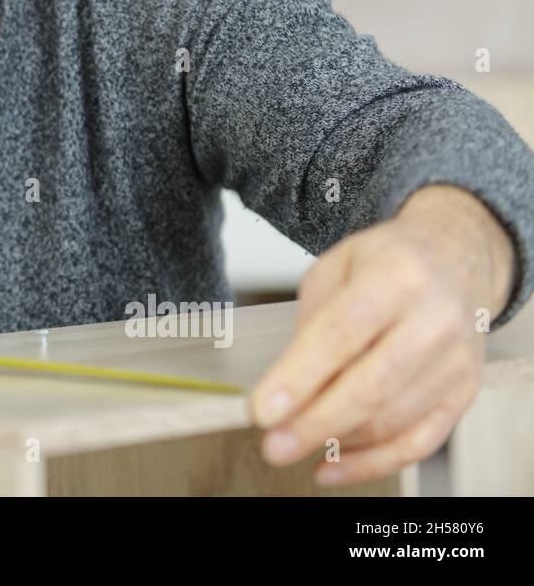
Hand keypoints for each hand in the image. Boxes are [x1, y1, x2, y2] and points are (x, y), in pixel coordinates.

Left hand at [250, 185, 514, 486]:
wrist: (455, 260)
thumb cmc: (387, 263)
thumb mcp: (335, 268)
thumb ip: (310, 321)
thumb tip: (287, 384)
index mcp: (396, 276)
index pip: (342, 333)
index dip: (300, 376)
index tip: (263, 409)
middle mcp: (435, 320)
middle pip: (371, 386)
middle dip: (315, 423)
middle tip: (274, 444)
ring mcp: (456, 360)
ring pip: (392, 419)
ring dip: (337, 442)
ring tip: (292, 446)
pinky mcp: (464, 392)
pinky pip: (419, 441)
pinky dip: (373, 463)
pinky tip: (333, 466)